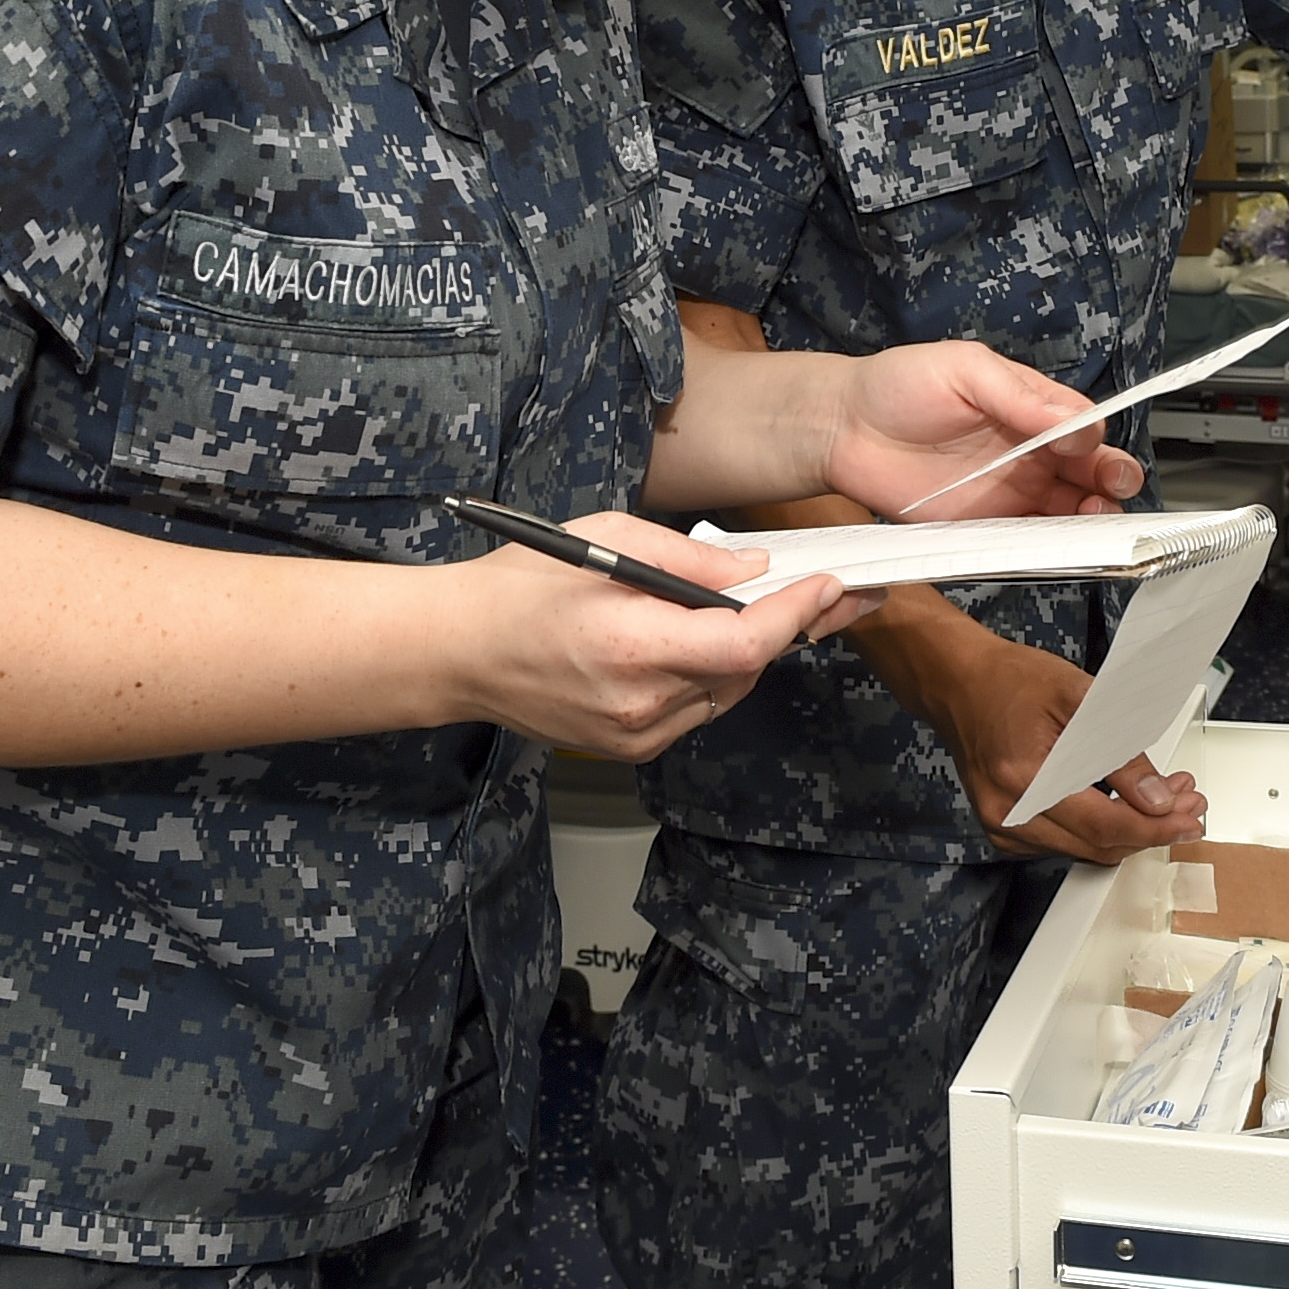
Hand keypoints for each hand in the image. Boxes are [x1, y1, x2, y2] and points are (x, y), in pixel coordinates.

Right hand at [452, 511, 874, 760]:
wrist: (460, 651)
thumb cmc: (522, 585)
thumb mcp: (606, 538)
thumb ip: (689, 559)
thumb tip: (754, 570)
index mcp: (631, 643)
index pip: (743, 642)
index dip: (796, 614)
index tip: (829, 586)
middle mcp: (639, 701)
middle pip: (745, 669)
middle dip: (783, 627)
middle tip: (817, 592)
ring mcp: (635, 734)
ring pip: (727, 693)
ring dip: (746, 653)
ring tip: (743, 611)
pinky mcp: (630, 750)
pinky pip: (696, 711)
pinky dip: (709, 677)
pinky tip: (691, 645)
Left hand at [820, 341, 1144, 520]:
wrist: (843, 428)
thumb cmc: (899, 383)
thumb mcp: (964, 368)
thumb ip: (1017, 393)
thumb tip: (1069, 421)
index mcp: (1030, 405)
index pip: (1083, 423)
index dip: (1091, 436)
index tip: (1080, 443)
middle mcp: (1028, 449)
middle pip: (1089, 469)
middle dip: (1111, 479)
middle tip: (1112, 487)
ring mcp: (1010, 489)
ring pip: (1070, 508)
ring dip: (1091, 517)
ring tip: (1094, 520)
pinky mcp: (985, 524)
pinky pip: (1027, 538)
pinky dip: (1049, 545)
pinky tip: (1059, 545)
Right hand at [871, 595, 1205, 860]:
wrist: (959, 683)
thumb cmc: (1009, 680)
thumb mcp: (1077, 696)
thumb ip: (1119, 751)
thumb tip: (1156, 798)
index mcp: (1024, 777)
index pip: (1105, 825)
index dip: (1155, 827)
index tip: (1188, 817)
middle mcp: (1008, 811)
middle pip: (1098, 845)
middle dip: (1151, 829)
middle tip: (1187, 804)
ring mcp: (1003, 825)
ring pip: (1086, 850)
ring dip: (1130, 830)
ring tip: (1164, 798)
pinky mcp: (1006, 828)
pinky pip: (1066, 843)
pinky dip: (1100, 828)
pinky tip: (1124, 804)